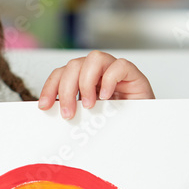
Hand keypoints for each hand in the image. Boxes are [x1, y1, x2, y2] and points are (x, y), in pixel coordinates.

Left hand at [37, 51, 154, 118]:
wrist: (144, 130)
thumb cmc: (116, 126)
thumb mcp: (87, 121)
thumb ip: (73, 113)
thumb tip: (49, 116)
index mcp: (83, 81)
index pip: (61, 73)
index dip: (50, 87)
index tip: (44, 106)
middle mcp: (97, 73)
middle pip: (74, 65)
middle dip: (66, 90)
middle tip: (68, 113)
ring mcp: (114, 71)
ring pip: (94, 58)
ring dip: (86, 82)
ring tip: (90, 105)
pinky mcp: (133, 75)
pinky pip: (119, 65)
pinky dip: (110, 80)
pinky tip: (107, 97)